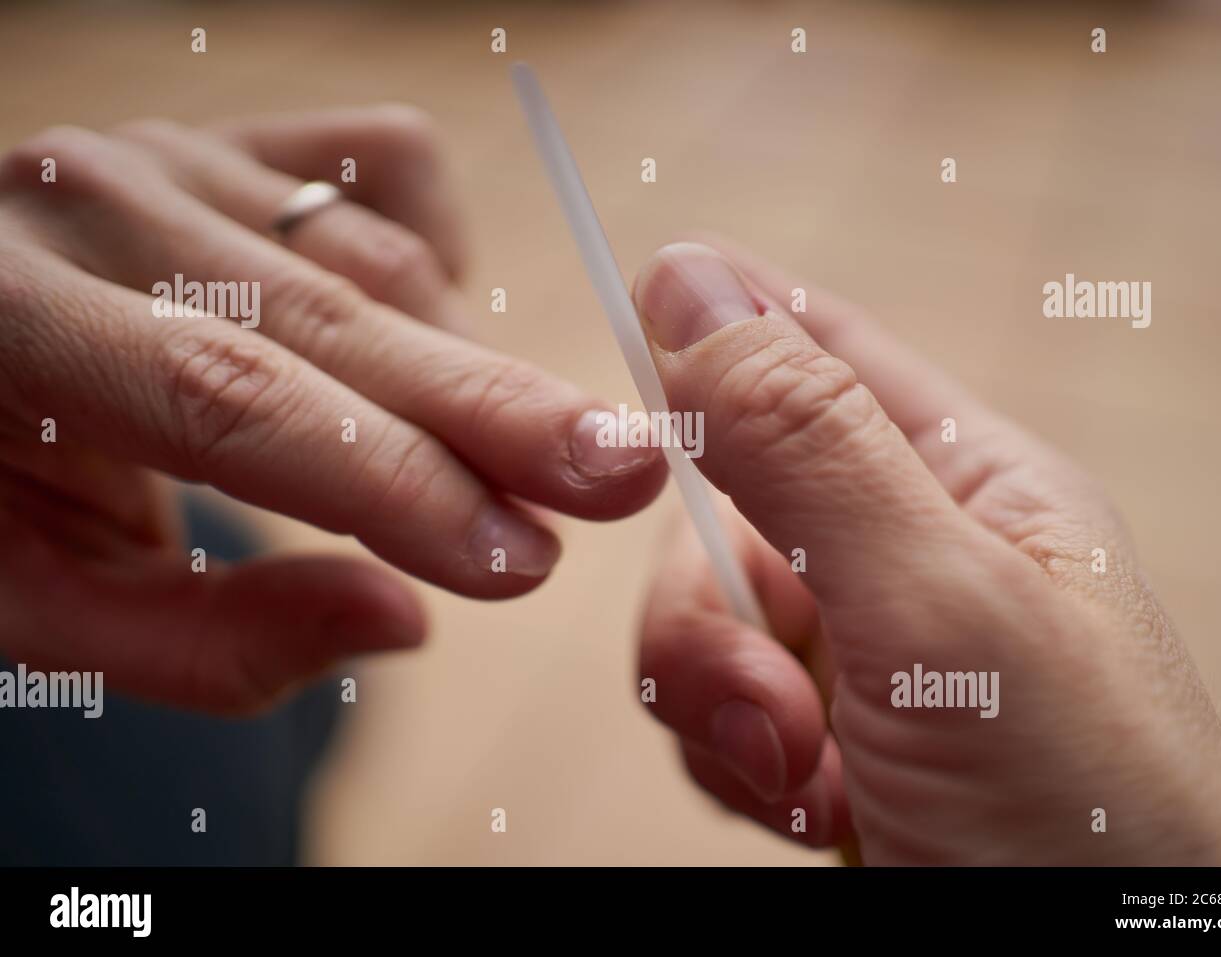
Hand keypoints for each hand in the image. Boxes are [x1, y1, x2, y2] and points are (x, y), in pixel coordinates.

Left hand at [0, 107, 664, 711]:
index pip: (229, 403)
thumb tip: (404, 623)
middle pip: (334, 315)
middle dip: (496, 407)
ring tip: (522, 469)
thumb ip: (208, 640)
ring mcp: (175, 153)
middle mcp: (90, 205)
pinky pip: (390, 168)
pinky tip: (428, 339)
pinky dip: (441, 256)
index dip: (389, 481)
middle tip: (629, 476)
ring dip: (470, 371)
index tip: (524, 559)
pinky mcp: (241, 136)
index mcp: (3, 322)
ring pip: (378, 258)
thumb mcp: (41, 604)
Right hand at [633, 240, 1220, 864]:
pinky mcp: (829, 752)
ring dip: (725, 704)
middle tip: (766, 701)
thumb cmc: (1081, 815)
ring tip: (809, 781)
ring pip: (708, 622)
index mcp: (973, 490)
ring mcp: (868, 664)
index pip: (827, 356)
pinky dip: (736, 766)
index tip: (635, 286)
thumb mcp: (943, 606)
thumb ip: (810, 446)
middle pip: (729, 512)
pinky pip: (717, 716)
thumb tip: (694, 281)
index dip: (731, 320)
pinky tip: (813, 813)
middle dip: (712, 609)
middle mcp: (914, 565)